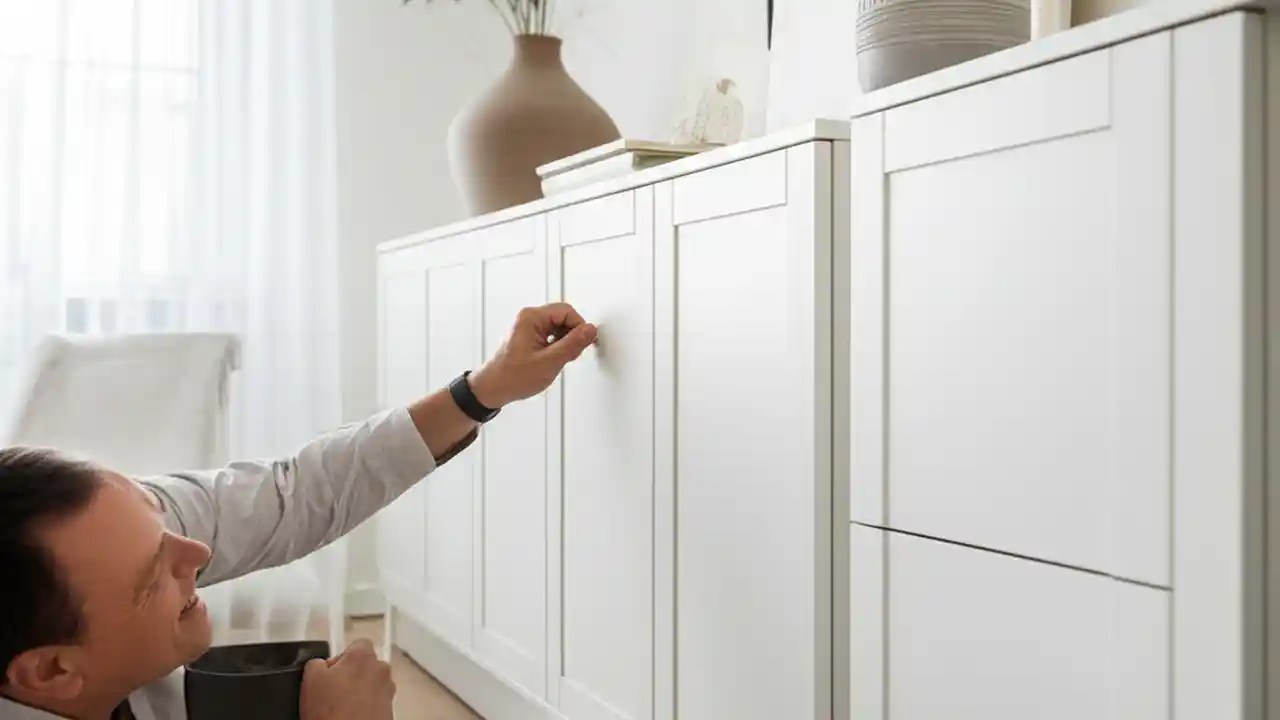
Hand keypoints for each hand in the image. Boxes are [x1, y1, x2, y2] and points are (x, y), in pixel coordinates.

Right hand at [300, 639, 394, 719]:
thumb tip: (325, 664)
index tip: (331, 674)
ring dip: (361, 691)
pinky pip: (377, 701)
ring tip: (343, 707)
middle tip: (335, 692)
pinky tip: (353, 715)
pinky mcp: (391, 709)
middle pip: (366, 665)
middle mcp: (381, 669)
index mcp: (363, 656)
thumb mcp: (311, 679)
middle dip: (353, 675)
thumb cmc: (329, 709)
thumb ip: (317, 662)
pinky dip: (367, 706)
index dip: (342, 658)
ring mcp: (389, 690)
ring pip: (372, 684)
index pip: (357, 645)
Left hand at [469, 302, 597, 407]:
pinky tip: (553, 360)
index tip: (585, 343)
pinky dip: (557, 347)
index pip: (567, 311)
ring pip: (558, 327)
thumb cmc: (512, 376)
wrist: (492, 389)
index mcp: (531, 318)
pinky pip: (551, 335)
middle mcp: (528, 318)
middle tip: (571, 354)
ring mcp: (528, 327)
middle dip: (572, 336)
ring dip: (565, 342)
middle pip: (563, 317)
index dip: (579, 327)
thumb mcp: (549, 362)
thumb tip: (590, 330)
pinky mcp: (529, 336)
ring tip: (559, 360)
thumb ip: (572, 344)